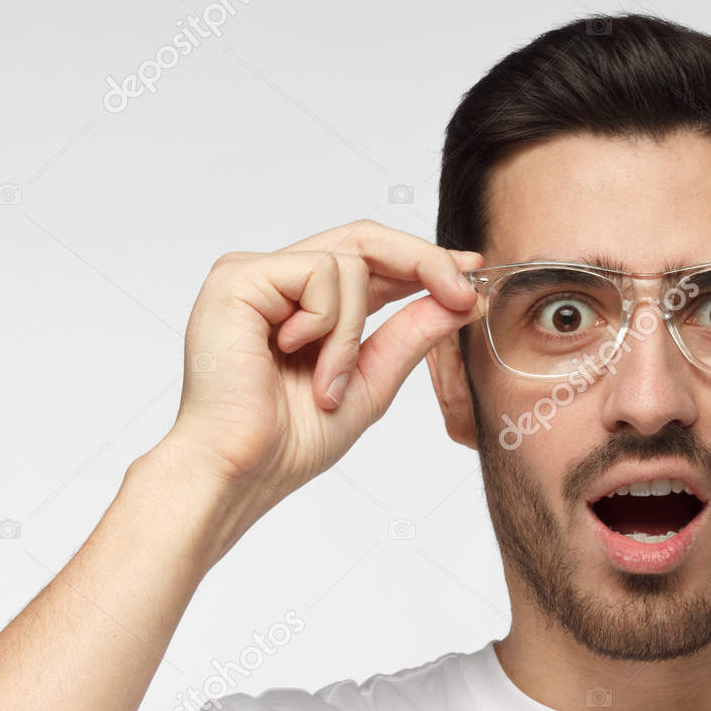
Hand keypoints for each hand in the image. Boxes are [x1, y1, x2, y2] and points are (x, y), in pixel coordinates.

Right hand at [160, 220, 482, 516]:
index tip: (472, 269)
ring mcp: (255, 274)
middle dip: (423, 262)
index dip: (423, 260)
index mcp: (302, 304)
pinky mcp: (239, 278)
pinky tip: (294, 357)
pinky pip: (320, 274)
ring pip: (350, 262)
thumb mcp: (370, 382)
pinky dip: (328, 325)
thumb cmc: (289, 442)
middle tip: (462, 293)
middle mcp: (277, 280)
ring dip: (354, 332)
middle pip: (364, 239)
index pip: (371, 259)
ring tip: (328, 383)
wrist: (242, 471)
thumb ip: (411, 337)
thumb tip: (463, 300)